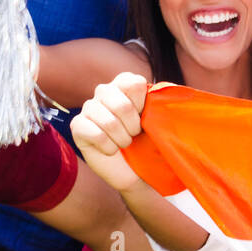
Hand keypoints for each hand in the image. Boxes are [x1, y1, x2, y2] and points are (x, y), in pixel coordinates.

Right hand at [70, 72, 148, 193]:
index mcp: (124, 82)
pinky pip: (97, 135)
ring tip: (123, 142)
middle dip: (133, 127)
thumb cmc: (146, 140)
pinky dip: (109, 148)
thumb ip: (160, 102)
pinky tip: (110, 149)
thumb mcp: (158, 119)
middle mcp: (104, 90)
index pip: (135, 84)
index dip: (143, 106)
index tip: (144, 117)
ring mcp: (88, 106)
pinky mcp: (77, 125)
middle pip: (123, 106)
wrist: (133, 168)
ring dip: (122, 140)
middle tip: (134, 134)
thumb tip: (175, 90)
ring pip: (110, 123)